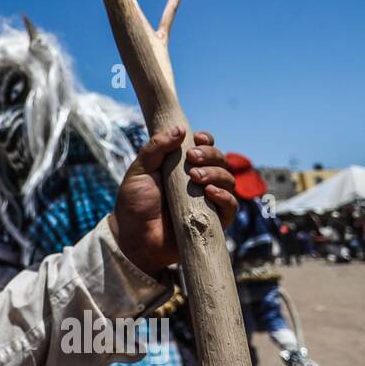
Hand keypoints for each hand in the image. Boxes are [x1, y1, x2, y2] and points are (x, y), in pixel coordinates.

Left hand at [108, 126, 236, 276]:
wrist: (133, 237)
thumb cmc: (135, 203)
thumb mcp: (139, 171)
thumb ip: (155, 148)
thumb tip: (180, 128)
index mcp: (183, 166)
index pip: (205, 147)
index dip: (206, 141)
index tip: (197, 139)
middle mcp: (199, 181)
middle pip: (221, 161)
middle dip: (210, 155)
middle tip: (192, 159)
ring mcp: (208, 201)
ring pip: (228, 180)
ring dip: (216, 174)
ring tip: (195, 177)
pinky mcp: (214, 222)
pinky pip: (231, 207)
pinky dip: (224, 197)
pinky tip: (210, 193)